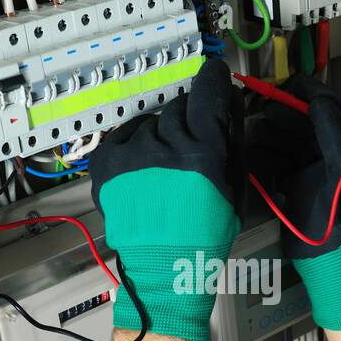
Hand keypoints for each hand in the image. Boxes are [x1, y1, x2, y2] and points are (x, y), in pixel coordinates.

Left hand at [89, 58, 243, 340]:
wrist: (164, 264)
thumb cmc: (207, 229)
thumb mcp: (234, 185)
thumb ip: (232, 139)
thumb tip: (230, 99)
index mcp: (203, 149)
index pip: (208, 90)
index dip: (214, 79)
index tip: (214, 76)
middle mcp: (165, 143)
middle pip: (179, 107)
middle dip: (187, 122)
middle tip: (189, 151)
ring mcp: (131, 150)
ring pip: (151, 121)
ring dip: (160, 136)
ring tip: (162, 170)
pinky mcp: (106, 160)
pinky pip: (125, 135)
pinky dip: (134, 146)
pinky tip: (143, 170)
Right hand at [248, 75, 340, 329]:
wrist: (328, 263)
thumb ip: (336, 138)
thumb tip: (320, 104)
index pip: (338, 111)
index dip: (316, 95)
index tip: (293, 84)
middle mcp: (337, 153)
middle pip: (310, 122)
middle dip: (288, 115)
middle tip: (267, 110)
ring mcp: (316, 166)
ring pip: (291, 137)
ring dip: (274, 134)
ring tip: (258, 133)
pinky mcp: (297, 179)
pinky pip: (280, 157)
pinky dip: (267, 154)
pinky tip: (256, 152)